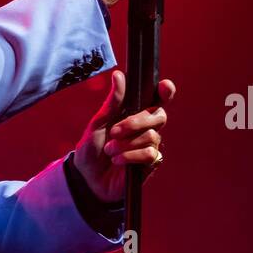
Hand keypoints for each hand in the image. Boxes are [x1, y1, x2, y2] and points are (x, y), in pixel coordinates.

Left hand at [74, 70, 174, 202]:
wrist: (86, 177)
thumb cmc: (92, 148)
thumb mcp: (98, 123)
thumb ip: (112, 102)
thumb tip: (119, 75)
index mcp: (136, 114)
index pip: (158, 100)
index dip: (165, 92)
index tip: (164, 86)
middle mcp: (147, 128)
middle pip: (158, 116)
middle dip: (136, 122)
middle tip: (114, 132)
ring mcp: (150, 146)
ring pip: (152, 137)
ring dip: (127, 144)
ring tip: (109, 150)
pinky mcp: (150, 164)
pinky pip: (150, 154)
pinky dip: (131, 156)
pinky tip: (118, 161)